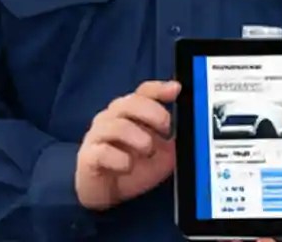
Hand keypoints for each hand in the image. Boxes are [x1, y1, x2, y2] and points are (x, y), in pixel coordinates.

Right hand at [75, 80, 179, 210]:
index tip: (176, 90)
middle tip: (165, 128)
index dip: (158, 89)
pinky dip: (120, 159)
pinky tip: (127, 166)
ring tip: (147, 151)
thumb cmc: (130, 167)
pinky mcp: (88, 156)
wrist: (104, 192)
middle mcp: (111, 119)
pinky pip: (103, 151)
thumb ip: (173, 142)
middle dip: (152, 112)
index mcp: (130, 113)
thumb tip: (192, 132)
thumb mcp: (161, 155)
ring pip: (116, 125)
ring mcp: (97, 136)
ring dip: (138, 138)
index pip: (142, 93)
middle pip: (129, 103)